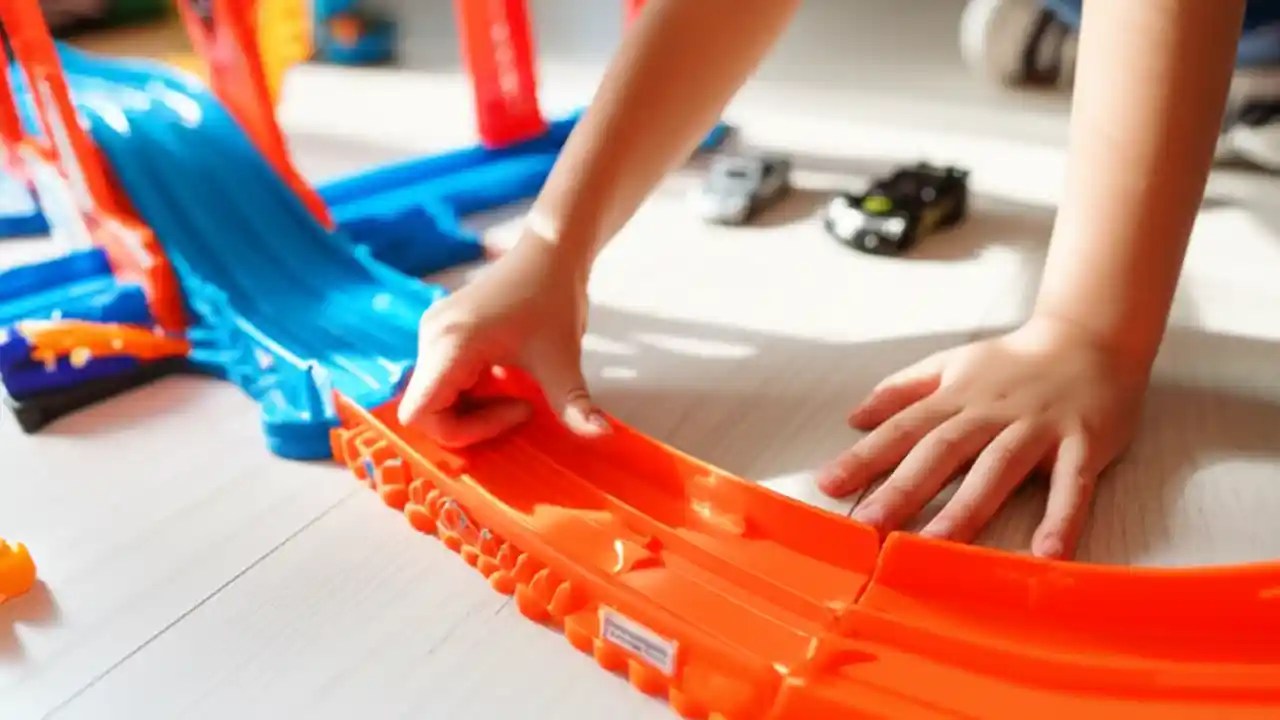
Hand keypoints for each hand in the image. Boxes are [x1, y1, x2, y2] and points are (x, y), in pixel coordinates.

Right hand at [396, 236, 608, 446]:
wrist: (551, 252)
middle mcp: (431, 338)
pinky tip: (506, 379)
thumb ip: (574, 404)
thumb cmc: (553, 298)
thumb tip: (601, 435)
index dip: (461, 432)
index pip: (419, 414)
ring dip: (474, 408)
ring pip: (435, 397)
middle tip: (520, 408)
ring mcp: (433, 333)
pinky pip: (443, 379)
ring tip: (516, 393)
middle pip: (427, 409)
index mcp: (450, 344)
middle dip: (473, 423)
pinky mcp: (442, 332)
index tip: (513, 412)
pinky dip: (473, 393)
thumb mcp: (563, 358)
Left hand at [817, 315, 1151, 558]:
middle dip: (903, 489)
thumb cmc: (1013, 363)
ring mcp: (1037, 428)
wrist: (1091, 337)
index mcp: (955, 397)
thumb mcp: (951, 364)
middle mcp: (991, 412)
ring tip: (937, 547)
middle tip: (868, 525)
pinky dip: (1062, 518)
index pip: (902, 429)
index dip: (864, 456)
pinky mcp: (1084, 442)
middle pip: (941, 451)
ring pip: (998, 468)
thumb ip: (902, 390)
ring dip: (968, 508)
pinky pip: (1073, 484)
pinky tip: (1046, 553)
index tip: (828, 485)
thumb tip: (853, 417)